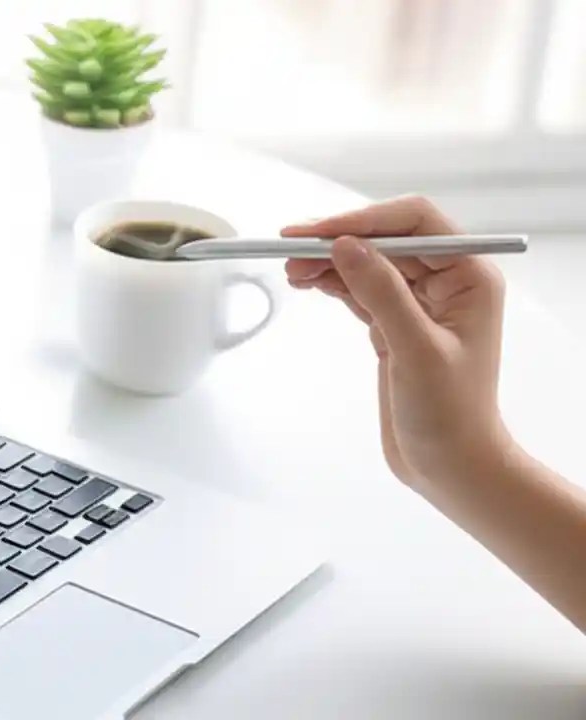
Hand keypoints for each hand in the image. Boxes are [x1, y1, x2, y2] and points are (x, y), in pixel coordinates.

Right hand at [281, 195, 512, 490]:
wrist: (453, 467)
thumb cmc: (451, 415)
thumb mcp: (415, 350)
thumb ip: (381, 293)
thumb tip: (344, 245)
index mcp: (469, 276)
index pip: (414, 223)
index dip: (363, 220)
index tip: (317, 234)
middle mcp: (447, 281)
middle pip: (385, 239)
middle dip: (338, 240)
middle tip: (289, 246)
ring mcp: (419, 303)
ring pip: (368, 263)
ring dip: (329, 262)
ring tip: (290, 270)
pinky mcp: (395, 325)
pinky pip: (360, 290)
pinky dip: (332, 283)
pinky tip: (307, 283)